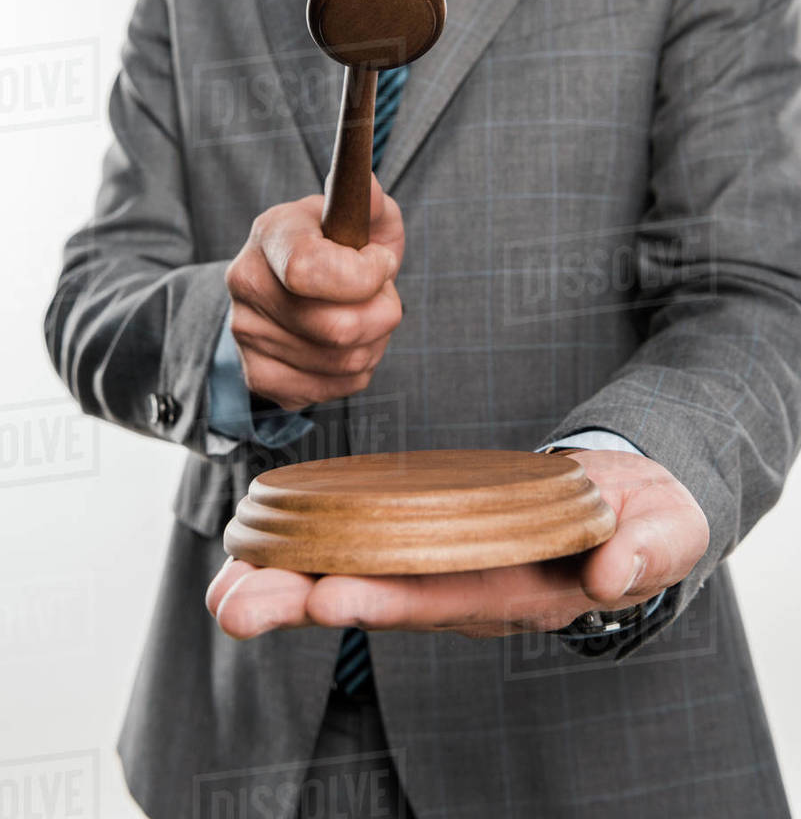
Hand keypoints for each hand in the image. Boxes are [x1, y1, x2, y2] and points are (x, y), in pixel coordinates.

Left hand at [206, 450, 709, 639]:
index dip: (392, 598)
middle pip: (385, 597)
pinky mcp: (437, 538)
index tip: (330, 594)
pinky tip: (261, 548)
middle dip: (305, 602)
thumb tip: (611, 571)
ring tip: (223, 585)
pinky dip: (314, 548)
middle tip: (232, 604)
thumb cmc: (648, 520)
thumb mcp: (665, 530)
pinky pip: (370, 545)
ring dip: (291, 582)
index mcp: (527, 591)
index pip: (451, 598)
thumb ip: (646, 549)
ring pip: (364, 576)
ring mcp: (450, 566)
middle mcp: (475, 589)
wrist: (634, 502)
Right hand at [224, 174, 404, 411]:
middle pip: (337, 328)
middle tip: (382, 294)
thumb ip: (370, 198)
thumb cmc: (339, 242)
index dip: (363, 275)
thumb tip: (370, 193)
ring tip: (364, 315)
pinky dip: (356, 371)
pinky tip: (345, 343)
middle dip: (384, 312)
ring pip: (344, 362)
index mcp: (270, 233)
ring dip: (375, 341)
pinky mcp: (261, 376)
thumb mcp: (357, 210)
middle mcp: (247, 283)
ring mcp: (247, 334)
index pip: (308, 269)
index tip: (382, 263)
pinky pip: (334, 389)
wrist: (297, 284)